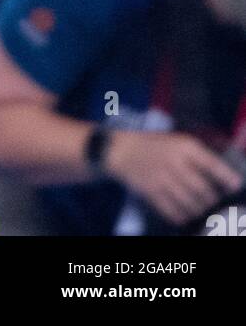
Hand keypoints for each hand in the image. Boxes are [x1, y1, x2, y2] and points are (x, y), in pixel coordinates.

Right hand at [106, 128, 243, 226]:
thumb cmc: (152, 144)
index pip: (211, 164)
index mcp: (183, 147)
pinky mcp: (153, 194)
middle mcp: (176, 164)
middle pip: (203, 190)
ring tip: (200, 207)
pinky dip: (182, 216)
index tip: (236, 184)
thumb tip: (218, 171)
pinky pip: (174, 212)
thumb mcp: (175, 140)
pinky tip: (184, 213)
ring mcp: (164, 180)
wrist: (122, 151)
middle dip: (212, 198)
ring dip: (199, 208)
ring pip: (191, 204)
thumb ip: (195, 154)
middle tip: (213, 199)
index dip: (226, 177)